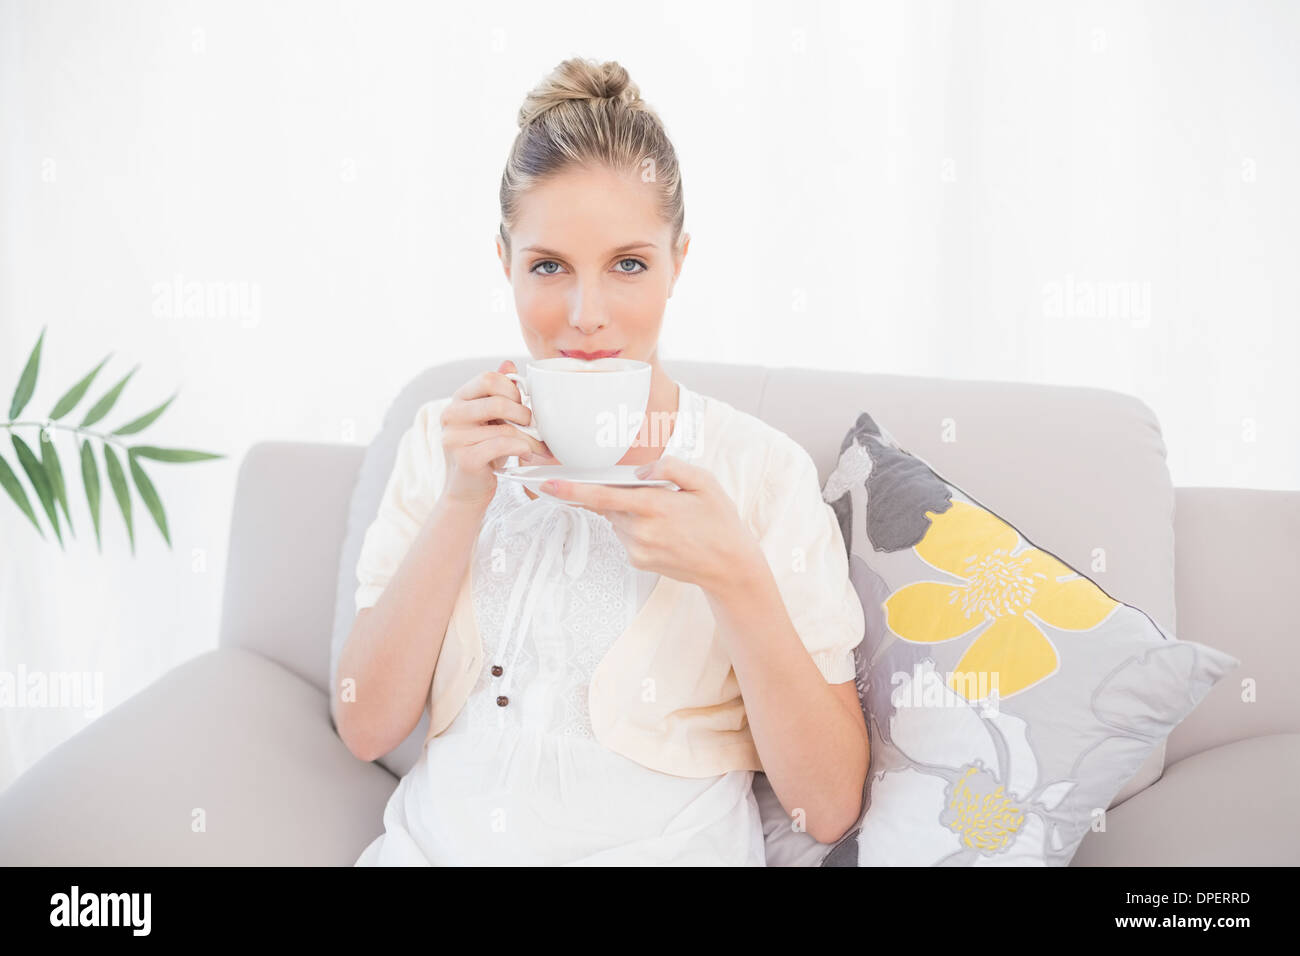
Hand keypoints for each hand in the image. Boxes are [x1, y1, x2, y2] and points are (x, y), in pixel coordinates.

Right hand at [440, 359, 557, 507]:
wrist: (468, 491)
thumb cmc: (484, 452)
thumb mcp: (491, 419)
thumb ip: (498, 393)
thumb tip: (509, 364)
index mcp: (458, 399)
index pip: (489, 378)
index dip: (513, 389)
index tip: (522, 404)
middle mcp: (451, 414)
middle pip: (498, 401)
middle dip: (523, 413)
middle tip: (532, 426)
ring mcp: (454, 437)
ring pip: (505, 428)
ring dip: (530, 439)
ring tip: (538, 447)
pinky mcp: (465, 459)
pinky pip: (502, 445)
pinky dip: (522, 449)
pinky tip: (527, 455)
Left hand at [539, 454, 763, 594]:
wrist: (729, 567)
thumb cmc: (719, 520)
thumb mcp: (705, 482)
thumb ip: (671, 468)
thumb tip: (640, 471)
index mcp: (654, 506)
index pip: (602, 496)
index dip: (571, 489)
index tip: (546, 483)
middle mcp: (640, 530)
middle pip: (608, 504)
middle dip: (617, 494)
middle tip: (649, 494)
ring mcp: (636, 549)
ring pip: (616, 520)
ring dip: (630, 511)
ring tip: (666, 515)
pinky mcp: (637, 561)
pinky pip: (625, 535)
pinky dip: (636, 527)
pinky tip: (664, 530)